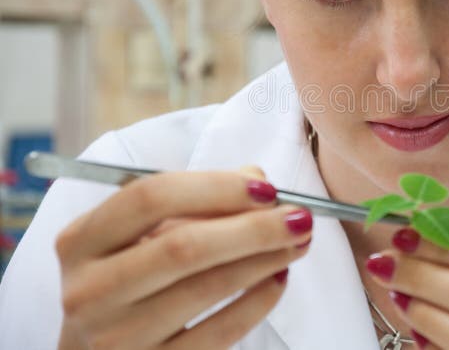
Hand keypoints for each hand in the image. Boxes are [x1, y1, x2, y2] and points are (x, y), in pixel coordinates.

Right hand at [56, 167, 312, 349]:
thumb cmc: (130, 276)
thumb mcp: (144, 232)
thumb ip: (197, 199)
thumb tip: (259, 182)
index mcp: (81, 241)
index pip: (150, 198)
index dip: (215, 187)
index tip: (267, 189)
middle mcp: (88, 291)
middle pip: (182, 247)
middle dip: (252, 228)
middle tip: (300, 217)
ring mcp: (115, 339)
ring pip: (205, 289)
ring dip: (264, 260)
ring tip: (299, 242)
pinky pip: (218, 334)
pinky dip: (257, 301)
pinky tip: (278, 278)